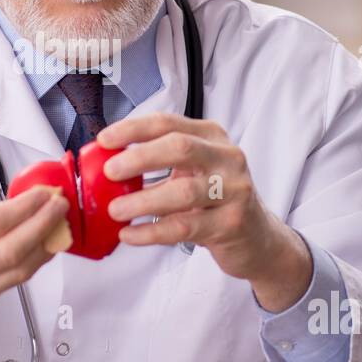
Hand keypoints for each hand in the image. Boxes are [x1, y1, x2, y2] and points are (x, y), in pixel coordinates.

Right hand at [0, 187, 69, 333]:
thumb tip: (18, 204)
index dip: (26, 208)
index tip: (45, 193)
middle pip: (10, 252)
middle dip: (44, 225)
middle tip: (60, 205)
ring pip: (17, 272)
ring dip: (44, 246)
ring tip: (57, 224)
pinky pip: (10, 283)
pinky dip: (31, 262)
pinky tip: (40, 245)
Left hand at [96, 113, 311, 313]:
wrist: (257, 238)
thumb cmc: (215, 201)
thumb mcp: (193, 172)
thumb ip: (158, 163)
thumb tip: (104, 162)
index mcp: (212, 136)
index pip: (168, 123)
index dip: (133, 129)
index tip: (104, 139)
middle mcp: (227, 157)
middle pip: (180, 148)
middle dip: (140, 158)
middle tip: (109, 172)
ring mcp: (234, 190)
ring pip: (183, 192)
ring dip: (143, 201)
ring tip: (115, 210)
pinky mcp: (232, 224)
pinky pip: (185, 227)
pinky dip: (151, 232)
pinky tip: (130, 234)